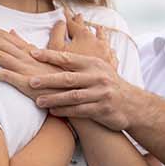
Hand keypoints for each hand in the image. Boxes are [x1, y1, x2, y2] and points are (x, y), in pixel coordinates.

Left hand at [0, 18, 65, 86]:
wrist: (71, 92)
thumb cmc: (57, 75)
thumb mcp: (43, 55)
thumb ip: (26, 44)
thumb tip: (13, 31)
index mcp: (29, 50)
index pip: (5, 35)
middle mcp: (26, 56)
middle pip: (0, 41)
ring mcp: (25, 69)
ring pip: (0, 55)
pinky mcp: (25, 83)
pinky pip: (5, 76)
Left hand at [18, 49, 145, 131]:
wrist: (133, 104)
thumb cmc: (108, 84)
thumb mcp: (97, 69)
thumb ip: (78, 63)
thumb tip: (54, 53)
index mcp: (93, 64)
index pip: (68, 58)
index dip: (50, 55)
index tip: (33, 53)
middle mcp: (97, 77)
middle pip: (68, 78)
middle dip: (48, 80)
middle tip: (31, 81)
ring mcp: (100, 94)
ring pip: (73, 96)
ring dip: (54, 99)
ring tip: (38, 101)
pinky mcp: (102, 109)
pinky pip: (80, 111)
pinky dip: (65, 111)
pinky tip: (53, 112)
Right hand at [57, 11, 117, 67]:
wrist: (89, 90)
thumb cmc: (67, 70)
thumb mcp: (56, 50)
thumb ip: (56, 34)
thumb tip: (60, 22)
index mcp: (84, 36)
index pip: (74, 23)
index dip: (68, 17)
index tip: (65, 11)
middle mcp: (98, 42)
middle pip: (89, 29)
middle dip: (82, 23)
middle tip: (79, 16)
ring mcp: (106, 53)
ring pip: (104, 39)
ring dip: (99, 33)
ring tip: (99, 28)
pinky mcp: (111, 65)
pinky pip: (111, 53)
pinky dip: (108, 49)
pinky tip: (109, 50)